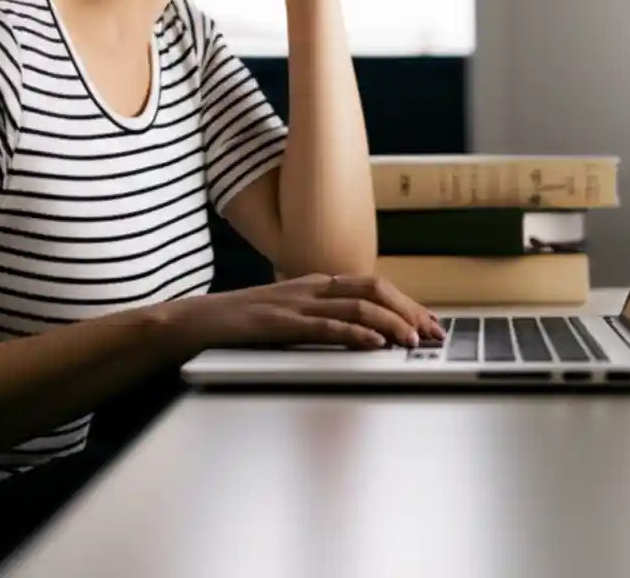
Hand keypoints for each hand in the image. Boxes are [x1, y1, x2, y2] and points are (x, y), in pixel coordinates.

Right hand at [158, 273, 444, 350]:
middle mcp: (312, 288)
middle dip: (410, 310)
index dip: (407, 303)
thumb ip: (322, 322)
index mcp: (316, 285)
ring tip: (413, 341)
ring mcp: (297, 303)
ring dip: (391, 323)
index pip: (373, 286)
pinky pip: (326, 326)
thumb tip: (362, 337)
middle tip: (434, 334)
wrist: (195, 322)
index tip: (431, 323)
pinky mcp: (281, 322)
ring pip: (357, 304)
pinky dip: (355, 333)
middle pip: (374, 288)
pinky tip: (374, 343)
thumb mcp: (290, 319)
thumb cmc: (241, 325)